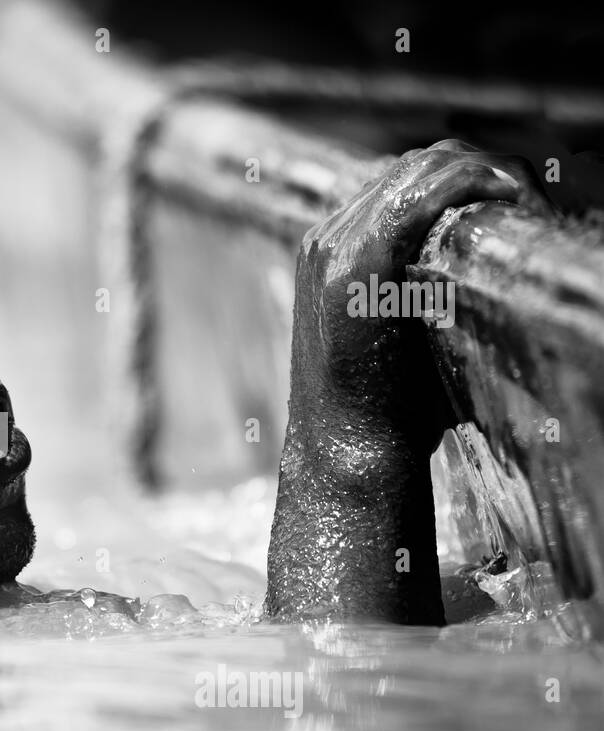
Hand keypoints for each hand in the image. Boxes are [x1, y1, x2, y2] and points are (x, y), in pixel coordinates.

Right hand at [290, 139, 556, 457]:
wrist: (348, 449)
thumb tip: (473, 271)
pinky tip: (506, 197)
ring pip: (419, 166)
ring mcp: (336, 247)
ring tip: (522, 197)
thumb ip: (413, 290)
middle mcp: (324, 239)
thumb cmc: (384, 409)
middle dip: (477, 167)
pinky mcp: (358, 262)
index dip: (462, 177)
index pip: (400, 181)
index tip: (508, 198)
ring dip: (481, 172)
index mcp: (327, 252)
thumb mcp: (389, 335)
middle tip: (523, 195)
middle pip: (412, 163)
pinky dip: (470, 183)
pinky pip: (420, 193)